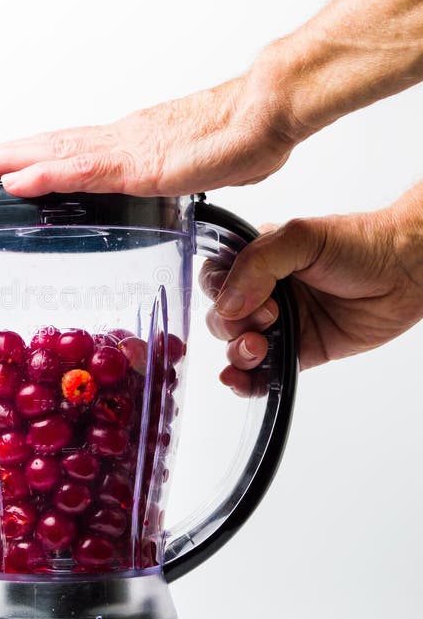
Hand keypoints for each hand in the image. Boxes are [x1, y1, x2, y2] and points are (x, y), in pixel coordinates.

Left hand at [0, 73, 301, 196]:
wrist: (269, 110)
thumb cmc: (243, 137)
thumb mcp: (197, 170)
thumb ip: (174, 180)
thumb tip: (171, 188)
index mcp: (131, 147)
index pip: (69, 151)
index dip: (31, 158)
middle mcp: (120, 141)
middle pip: (48, 146)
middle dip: (0, 157)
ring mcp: (127, 150)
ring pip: (54, 153)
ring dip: (6, 161)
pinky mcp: (141, 165)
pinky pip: (84, 171)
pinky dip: (45, 174)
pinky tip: (15, 182)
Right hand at [202, 184, 422, 392]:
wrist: (407, 270)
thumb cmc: (361, 243)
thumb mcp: (302, 238)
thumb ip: (258, 263)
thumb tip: (228, 303)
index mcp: (258, 259)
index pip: (215, 279)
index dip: (220, 294)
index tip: (244, 299)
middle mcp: (264, 291)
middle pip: (221, 318)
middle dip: (233, 326)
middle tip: (269, 318)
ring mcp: (282, 323)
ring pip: (238, 347)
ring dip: (238, 354)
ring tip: (259, 348)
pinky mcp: (300, 350)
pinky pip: (264, 372)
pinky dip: (248, 381)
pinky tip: (241, 380)